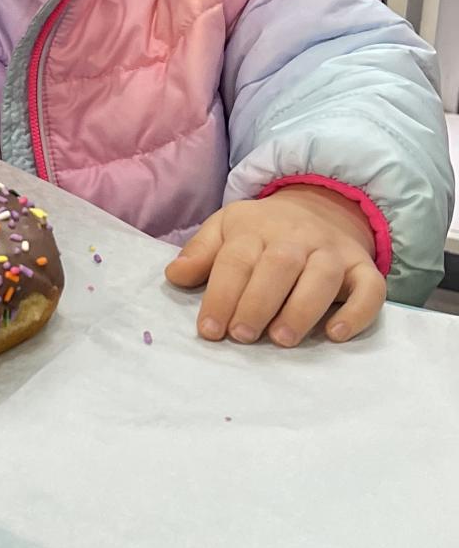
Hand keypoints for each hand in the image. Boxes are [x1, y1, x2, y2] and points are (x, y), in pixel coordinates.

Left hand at [164, 185, 386, 346]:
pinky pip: (370, 287)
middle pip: (278, 265)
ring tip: (281, 339)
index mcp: (255, 228)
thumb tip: (175, 276)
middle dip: (258, 302)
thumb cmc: (263, 232)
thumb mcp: (226, 230)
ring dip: (302, 308)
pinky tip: (337, 334)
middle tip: (242, 336)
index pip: (236, 260)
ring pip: (323, 275)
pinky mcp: (364, 268)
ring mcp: (333, 251)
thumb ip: (201, 253)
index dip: (221, 295)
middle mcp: (296, 237)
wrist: (320, 208)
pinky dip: (357, 311)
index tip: (210, 331)